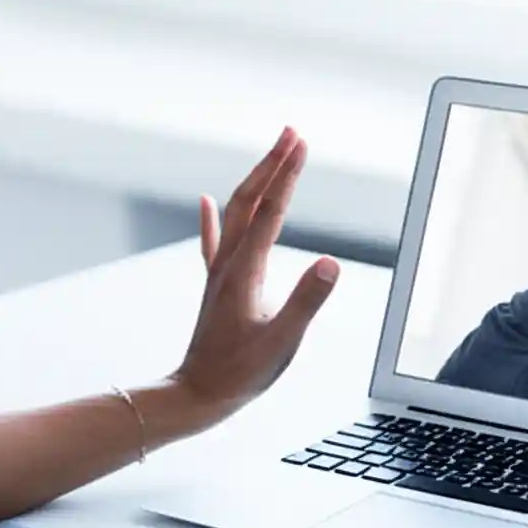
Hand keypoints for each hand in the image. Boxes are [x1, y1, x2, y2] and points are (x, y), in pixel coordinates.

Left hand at [168, 127, 339, 421]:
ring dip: (253, 181)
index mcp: (246, 272)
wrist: (197, 394)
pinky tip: (204, 201)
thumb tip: (330, 263)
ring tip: (271, 156)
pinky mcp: (217, 286)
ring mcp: (220, 273)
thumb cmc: (241, 374)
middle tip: (292, 133)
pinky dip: (212, 217)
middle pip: (250, 200)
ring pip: (235, 214)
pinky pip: (214, 242)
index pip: (271, 211)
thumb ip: (306, 302)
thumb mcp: (282, 342)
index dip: (287, 175)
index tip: (301, 143)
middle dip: (271, 164)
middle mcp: (229, 264)